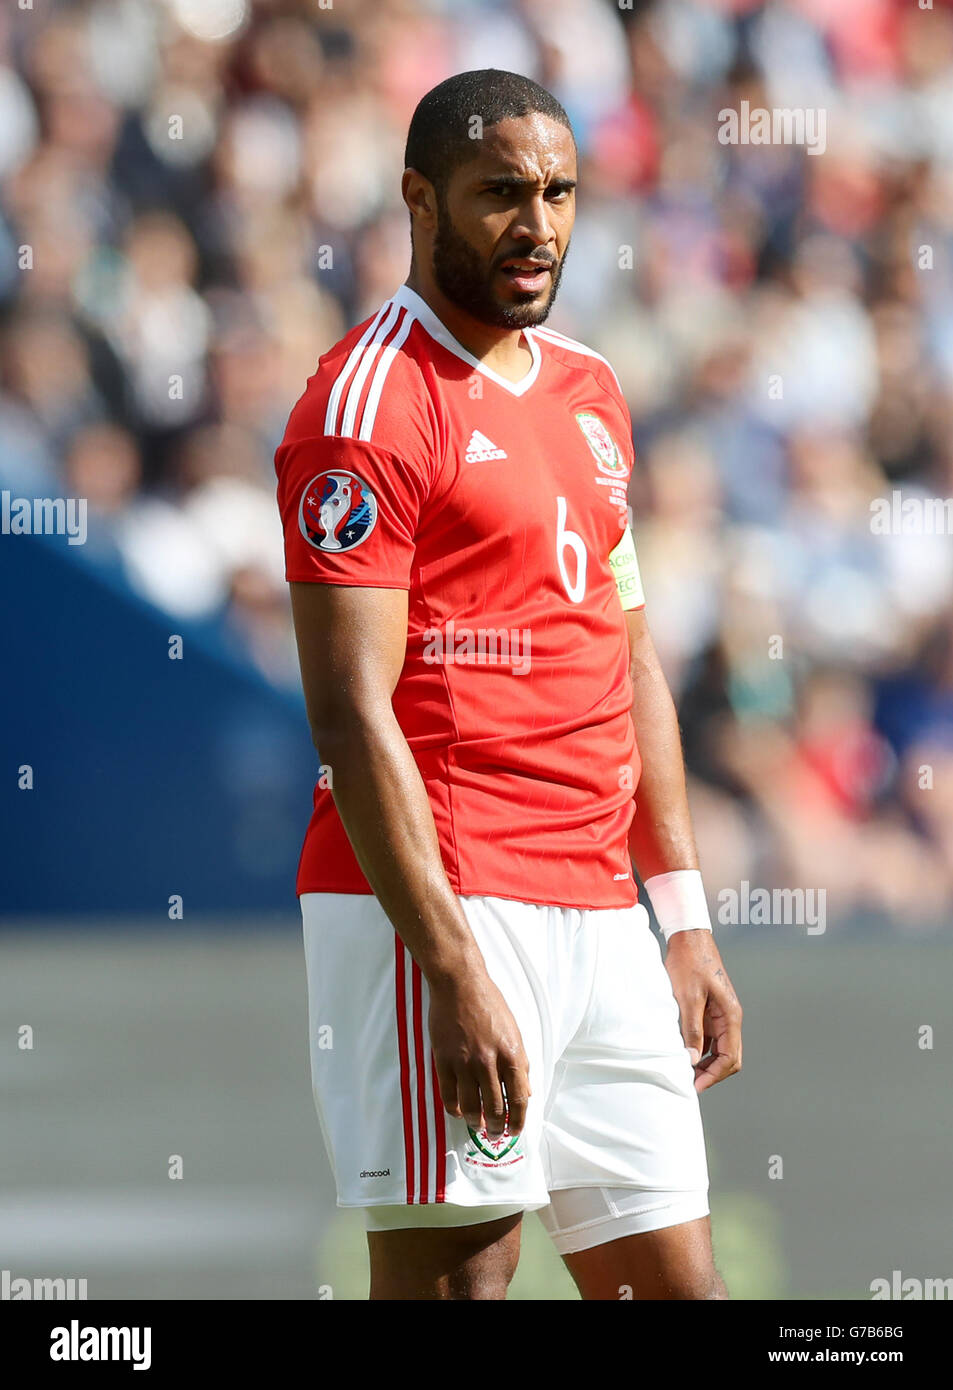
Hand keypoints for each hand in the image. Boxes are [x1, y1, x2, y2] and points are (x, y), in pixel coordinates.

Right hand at [428, 972, 530, 1137]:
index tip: (516, 1130)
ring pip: (471, 1106)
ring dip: (476, 1122)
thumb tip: (526, 1092)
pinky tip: (459, 1112)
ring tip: (477, 1126)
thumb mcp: (515, 1032)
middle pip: (495, 1108)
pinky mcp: (444, 1059)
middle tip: (494, 1134)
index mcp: (512, 1054)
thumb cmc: (490, 1004)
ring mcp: (465, 1062)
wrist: (460, 985)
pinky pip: (449, 1094)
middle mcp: (489, 1061)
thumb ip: (521, 1064)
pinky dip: (454, 1109)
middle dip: (496, 1128)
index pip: (519, 1099)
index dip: (518, 1121)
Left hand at [664, 931, 741, 1092]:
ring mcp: (719, 1015)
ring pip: (719, 1050)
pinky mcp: (708, 1011)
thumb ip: (692, 1030)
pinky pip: (708, 1038)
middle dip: (711, 1073)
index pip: (731, 1057)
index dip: (714, 1075)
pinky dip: (698, 1050)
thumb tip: (692, 1060)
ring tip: (684, 1072)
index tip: (695, 1086)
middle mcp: (729, 1018)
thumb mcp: (688, 998)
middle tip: (689, 1084)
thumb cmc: (689, 963)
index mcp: (731, 1015)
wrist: (688, 937)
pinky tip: (682, 1054)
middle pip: (729, 1058)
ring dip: (705, 1064)